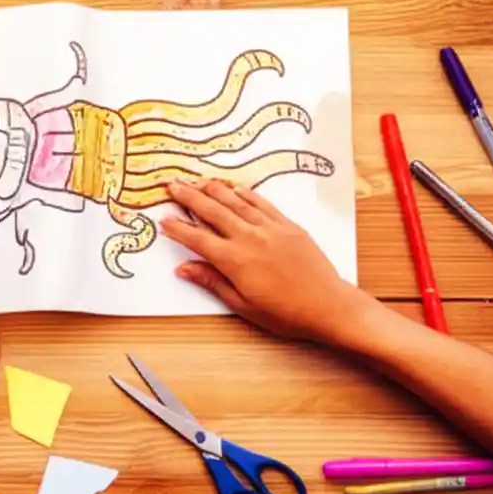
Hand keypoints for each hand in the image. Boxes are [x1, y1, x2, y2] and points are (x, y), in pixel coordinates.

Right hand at [161, 179, 380, 345]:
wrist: (328, 306)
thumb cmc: (286, 313)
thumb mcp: (243, 304)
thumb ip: (212, 281)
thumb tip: (184, 268)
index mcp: (234, 261)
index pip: (197, 239)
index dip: (178, 228)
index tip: (164, 220)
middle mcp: (249, 239)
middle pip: (212, 212)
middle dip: (189, 198)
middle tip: (173, 186)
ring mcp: (270, 229)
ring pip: (235, 202)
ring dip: (214, 189)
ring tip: (197, 180)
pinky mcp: (288, 226)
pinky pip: (262, 204)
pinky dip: (246, 194)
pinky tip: (235, 188)